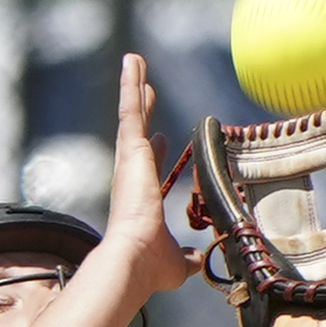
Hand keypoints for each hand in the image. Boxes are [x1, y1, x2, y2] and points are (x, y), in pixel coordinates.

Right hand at [102, 54, 202, 295]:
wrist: (135, 259)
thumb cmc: (150, 265)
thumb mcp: (176, 261)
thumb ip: (187, 257)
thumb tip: (196, 260)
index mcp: (141, 199)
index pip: (149, 168)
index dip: (155, 153)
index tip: (161, 139)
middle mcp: (131, 177)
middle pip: (138, 135)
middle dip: (143, 111)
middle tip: (145, 89)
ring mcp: (129, 161)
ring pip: (131, 115)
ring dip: (133, 88)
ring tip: (134, 62)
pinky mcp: (131, 150)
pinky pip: (131, 109)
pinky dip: (131, 84)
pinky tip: (131, 61)